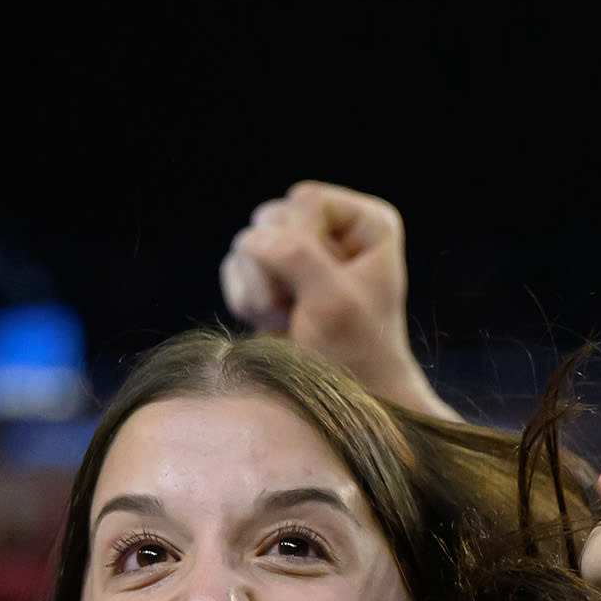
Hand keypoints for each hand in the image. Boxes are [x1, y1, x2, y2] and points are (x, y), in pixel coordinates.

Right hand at [221, 181, 448, 413]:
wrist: (344, 400)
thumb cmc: (355, 353)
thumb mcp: (333, 302)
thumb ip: (296, 257)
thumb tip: (250, 238)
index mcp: (366, 223)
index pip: (307, 200)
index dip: (299, 241)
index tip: (318, 284)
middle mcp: (333, 229)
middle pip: (271, 218)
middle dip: (275, 269)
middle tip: (301, 307)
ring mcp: (299, 250)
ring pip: (247, 244)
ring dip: (260, 290)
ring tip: (291, 319)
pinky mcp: (272, 275)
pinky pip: (234, 267)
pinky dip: (248, 300)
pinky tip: (277, 323)